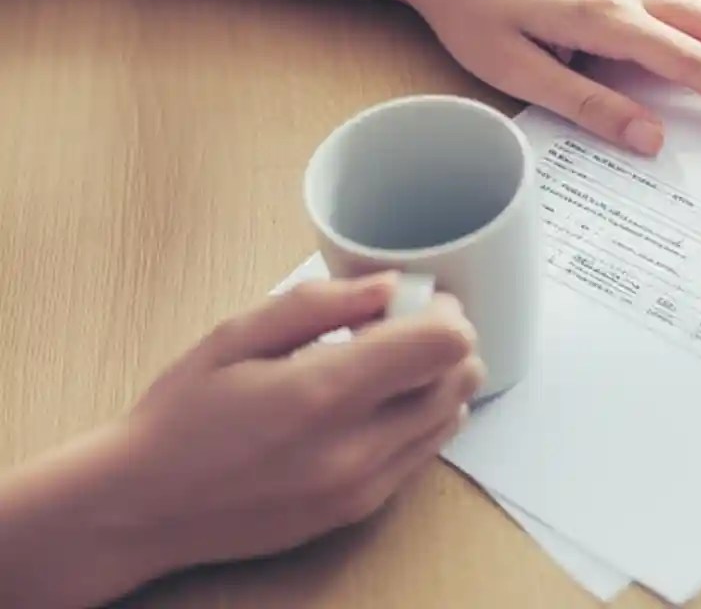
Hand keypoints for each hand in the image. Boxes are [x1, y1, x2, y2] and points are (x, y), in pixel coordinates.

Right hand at [122, 273, 483, 568]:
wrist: (144, 507)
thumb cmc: (182, 413)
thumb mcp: (235, 336)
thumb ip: (319, 304)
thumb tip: (389, 285)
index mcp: (324, 393)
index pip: (444, 347)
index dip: (444, 313)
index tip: (416, 301)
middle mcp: (357, 447)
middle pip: (460, 381)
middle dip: (447, 344)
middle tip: (402, 328)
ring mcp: (364, 487)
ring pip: (450, 420)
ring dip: (437, 383)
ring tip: (384, 367)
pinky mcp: (360, 511)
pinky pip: (423, 455)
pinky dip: (418, 421)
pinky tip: (374, 406)